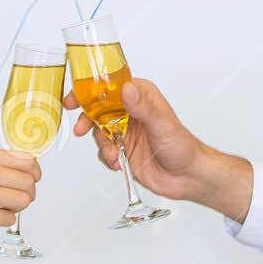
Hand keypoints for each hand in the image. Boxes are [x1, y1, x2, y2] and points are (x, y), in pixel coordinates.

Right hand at [0, 146, 38, 230]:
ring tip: (1, 204)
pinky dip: (3, 219)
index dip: (34, 173)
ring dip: (16, 206)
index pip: (29, 161)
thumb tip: (27, 168)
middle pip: (30, 183)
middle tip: (15, 195)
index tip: (30, 179)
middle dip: (28, 192)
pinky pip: (10, 219)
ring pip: (24, 202)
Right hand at [63, 78, 199, 198]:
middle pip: (99, 108)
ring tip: (112, 154)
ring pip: (99, 131)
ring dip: (102, 144)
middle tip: (81, 129)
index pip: (111, 86)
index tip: (76, 98)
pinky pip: (103, 150)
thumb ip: (142, 108)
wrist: (186, 177)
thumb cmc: (182, 146)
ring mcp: (125, 131)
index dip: (90, 90)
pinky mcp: (122, 150)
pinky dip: (106, 157)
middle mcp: (131, 111)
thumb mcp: (162, 124)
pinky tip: (117, 163)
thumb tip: (126, 91)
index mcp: (141, 96)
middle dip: (87, 119)